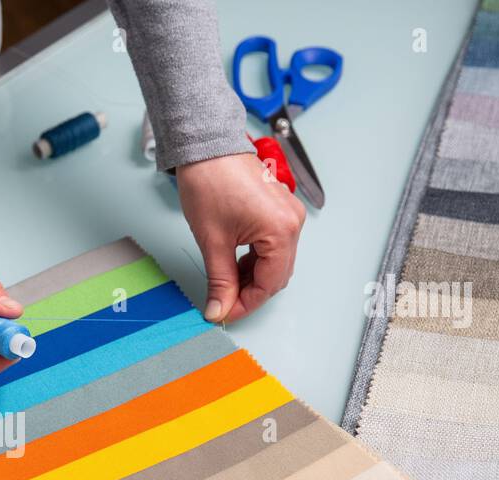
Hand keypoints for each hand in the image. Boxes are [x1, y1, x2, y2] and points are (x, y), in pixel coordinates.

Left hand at [176, 152, 305, 323]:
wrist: (206, 146)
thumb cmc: (210, 181)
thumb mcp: (213, 241)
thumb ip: (220, 280)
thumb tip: (219, 308)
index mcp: (282, 230)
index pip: (269, 283)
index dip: (246, 304)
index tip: (224, 313)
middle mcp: (292, 222)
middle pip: (276, 275)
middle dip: (249, 292)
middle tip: (222, 303)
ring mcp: (288, 214)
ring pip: (274, 262)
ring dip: (251, 277)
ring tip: (224, 283)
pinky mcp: (278, 209)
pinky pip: (272, 245)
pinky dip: (254, 260)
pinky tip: (233, 264)